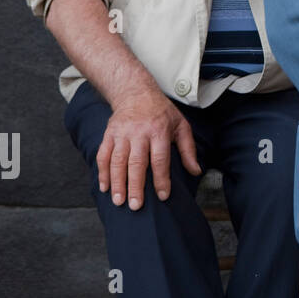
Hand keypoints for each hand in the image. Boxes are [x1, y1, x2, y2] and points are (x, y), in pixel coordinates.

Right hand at [97, 89, 201, 209]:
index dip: (161, 179)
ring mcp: (121, 134)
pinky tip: (105, 187)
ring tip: (119, 201)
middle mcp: (139, 133)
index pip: (160, 159)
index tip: (163, 196)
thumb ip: (188, 149)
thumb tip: (196, 171)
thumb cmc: (162, 112)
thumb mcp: (181, 125)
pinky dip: (102, 172)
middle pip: (136, 163)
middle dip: (135, 186)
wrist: (135, 92)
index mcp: (159, 131)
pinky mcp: (109, 134)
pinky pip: (103, 155)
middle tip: (136, 206)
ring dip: (117, 183)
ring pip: (117, 161)